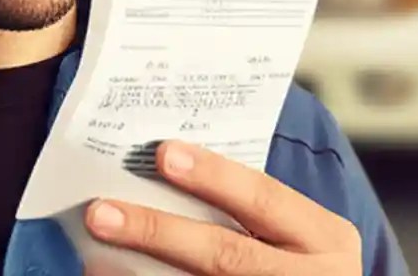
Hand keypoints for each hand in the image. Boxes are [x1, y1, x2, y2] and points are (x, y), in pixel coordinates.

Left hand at [84, 141, 361, 275]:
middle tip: (100, 212)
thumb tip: (160, 168)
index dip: (214, 176)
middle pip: (225, 254)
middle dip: (158, 231)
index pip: (264, 198)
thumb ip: (248, 207)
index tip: (161, 153)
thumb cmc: (298, 261)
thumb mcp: (299, 233)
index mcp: (324, 238)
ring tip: (93, 258)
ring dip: (140, 275)